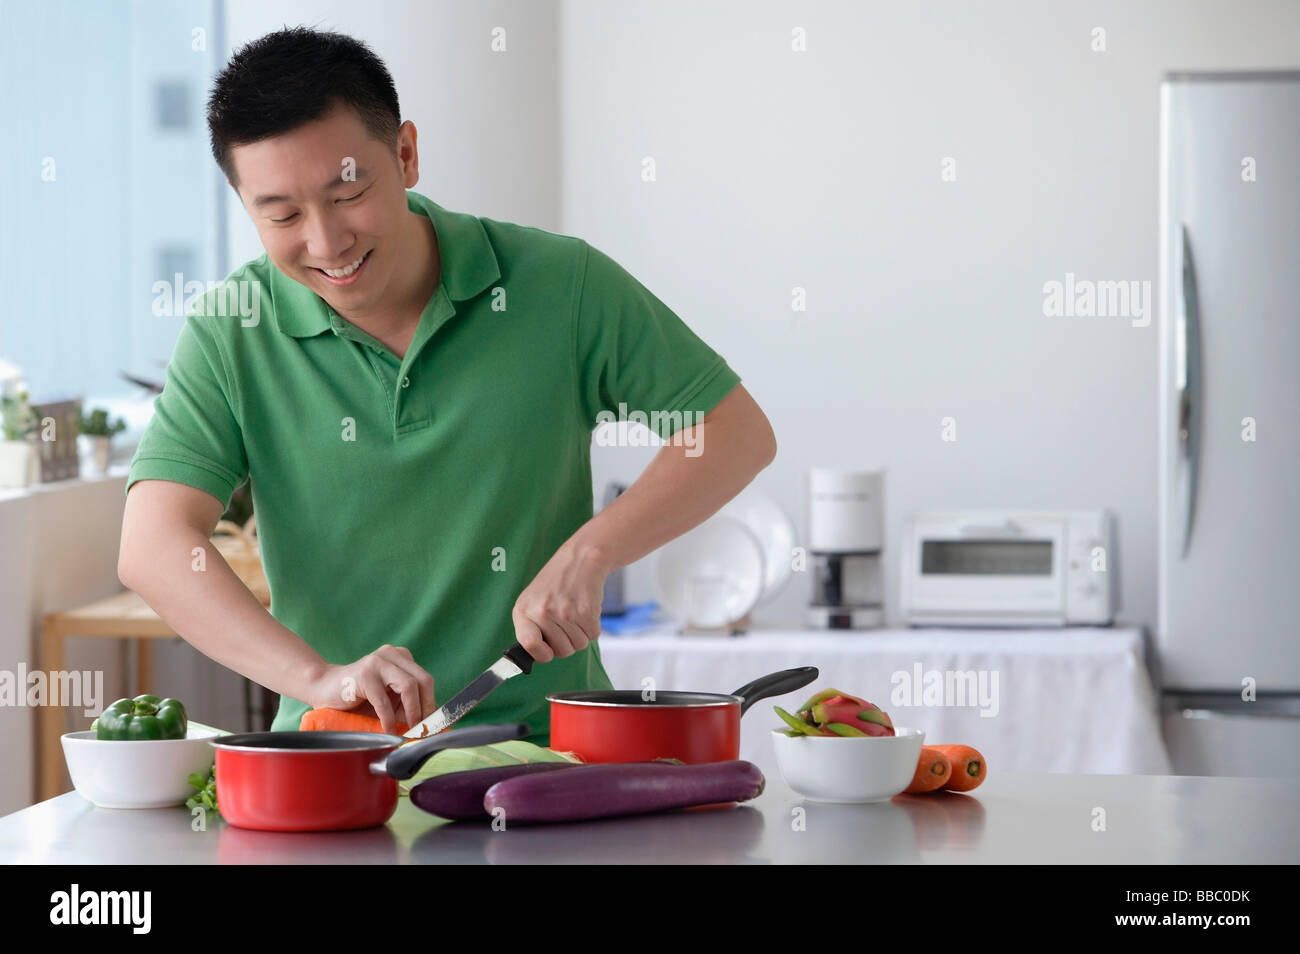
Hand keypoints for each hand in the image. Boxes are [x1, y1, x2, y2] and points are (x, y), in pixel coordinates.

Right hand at [305, 644, 435, 734]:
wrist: (324, 688)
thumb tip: (430, 725)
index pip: (426, 680)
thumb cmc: (358, 697)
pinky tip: (389, 731)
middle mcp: (392, 654)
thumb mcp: (389, 699)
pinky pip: (384, 701)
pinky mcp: (364, 675)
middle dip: (425, 708)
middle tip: (422, 730)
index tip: (431, 725)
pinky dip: (389, 720)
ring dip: (412, 713)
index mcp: (401, 657)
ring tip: (409, 730)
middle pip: (422, 680)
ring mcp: (377, 662)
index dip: (431, 704)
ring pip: (408, 686)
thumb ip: (407, 705)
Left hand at [512, 543, 610, 662]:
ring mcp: (565, 612)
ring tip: (575, 613)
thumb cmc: (555, 584)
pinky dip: (592, 627)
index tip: (547, 652)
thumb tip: (534, 657)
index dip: (541, 654)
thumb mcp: (531, 601)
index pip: (528, 644)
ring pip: (578, 645)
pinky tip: (586, 610)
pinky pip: (593, 636)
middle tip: (566, 622)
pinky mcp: (586, 611)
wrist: (580, 560)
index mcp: (524, 610)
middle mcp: (543, 612)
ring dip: (580, 634)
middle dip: (567, 642)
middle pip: (561, 652)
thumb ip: (530, 628)